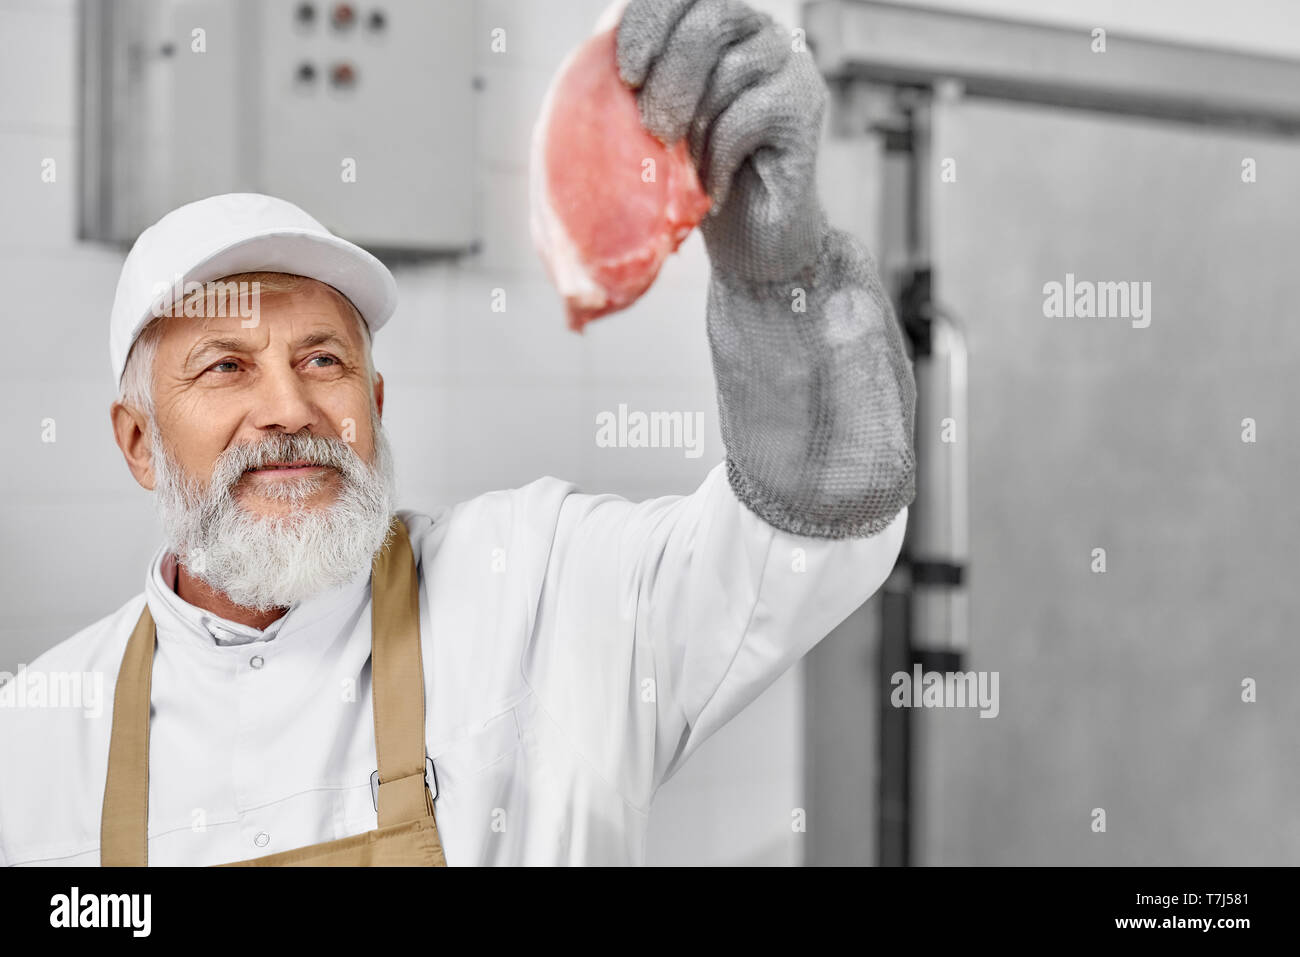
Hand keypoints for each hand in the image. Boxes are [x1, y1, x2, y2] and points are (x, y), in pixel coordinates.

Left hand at [617, 0, 829, 282]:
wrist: (751, 241)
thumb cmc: (695, 180)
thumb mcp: (656, 123)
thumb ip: (639, 80)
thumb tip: (599, 43)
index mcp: (718, 26)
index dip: (651, 22)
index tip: (628, 73)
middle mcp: (759, 34)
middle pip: (711, 20)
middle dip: (671, 77)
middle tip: (655, 130)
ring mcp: (790, 65)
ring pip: (732, 70)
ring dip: (697, 125)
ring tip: (688, 168)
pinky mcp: (804, 105)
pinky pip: (750, 113)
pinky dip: (720, 154)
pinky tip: (714, 186)